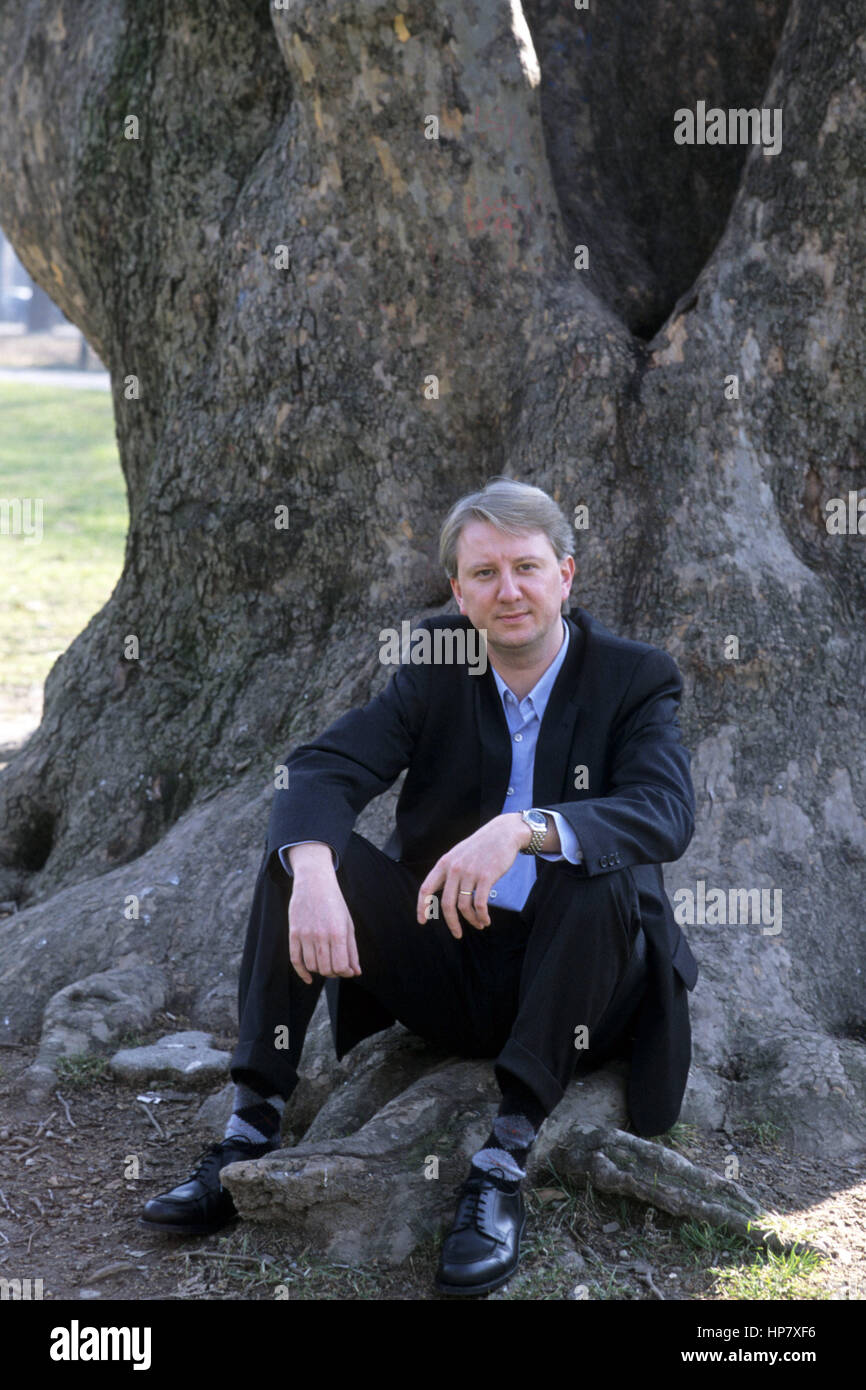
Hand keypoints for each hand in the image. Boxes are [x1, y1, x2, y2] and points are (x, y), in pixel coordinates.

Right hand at [288, 864, 361, 983]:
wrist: (314, 882)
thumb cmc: (335, 903)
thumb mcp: (348, 924)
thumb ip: (352, 950)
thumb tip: (356, 972)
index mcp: (338, 932)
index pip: (341, 966)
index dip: (346, 972)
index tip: (348, 970)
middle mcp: (321, 935)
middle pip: (326, 969)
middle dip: (334, 972)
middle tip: (337, 965)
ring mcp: (305, 935)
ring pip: (312, 966)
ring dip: (320, 970)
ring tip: (326, 962)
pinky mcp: (293, 933)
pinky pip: (295, 960)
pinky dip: (302, 972)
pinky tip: (309, 978)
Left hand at [416, 813, 530, 938]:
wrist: (503, 833)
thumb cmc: (480, 847)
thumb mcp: (458, 854)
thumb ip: (447, 871)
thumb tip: (437, 891)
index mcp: (444, 863)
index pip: (426, 888)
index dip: (421, 906)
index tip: (422, 921)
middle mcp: (454, 868)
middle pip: (447, 904)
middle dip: (452, 923)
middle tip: (457, 934)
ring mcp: (470, 872)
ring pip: (464, 906)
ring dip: (471, 920)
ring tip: (479, 925)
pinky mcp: (486, 876)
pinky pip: (480, 904)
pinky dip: (482, 916)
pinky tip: (485, 920)